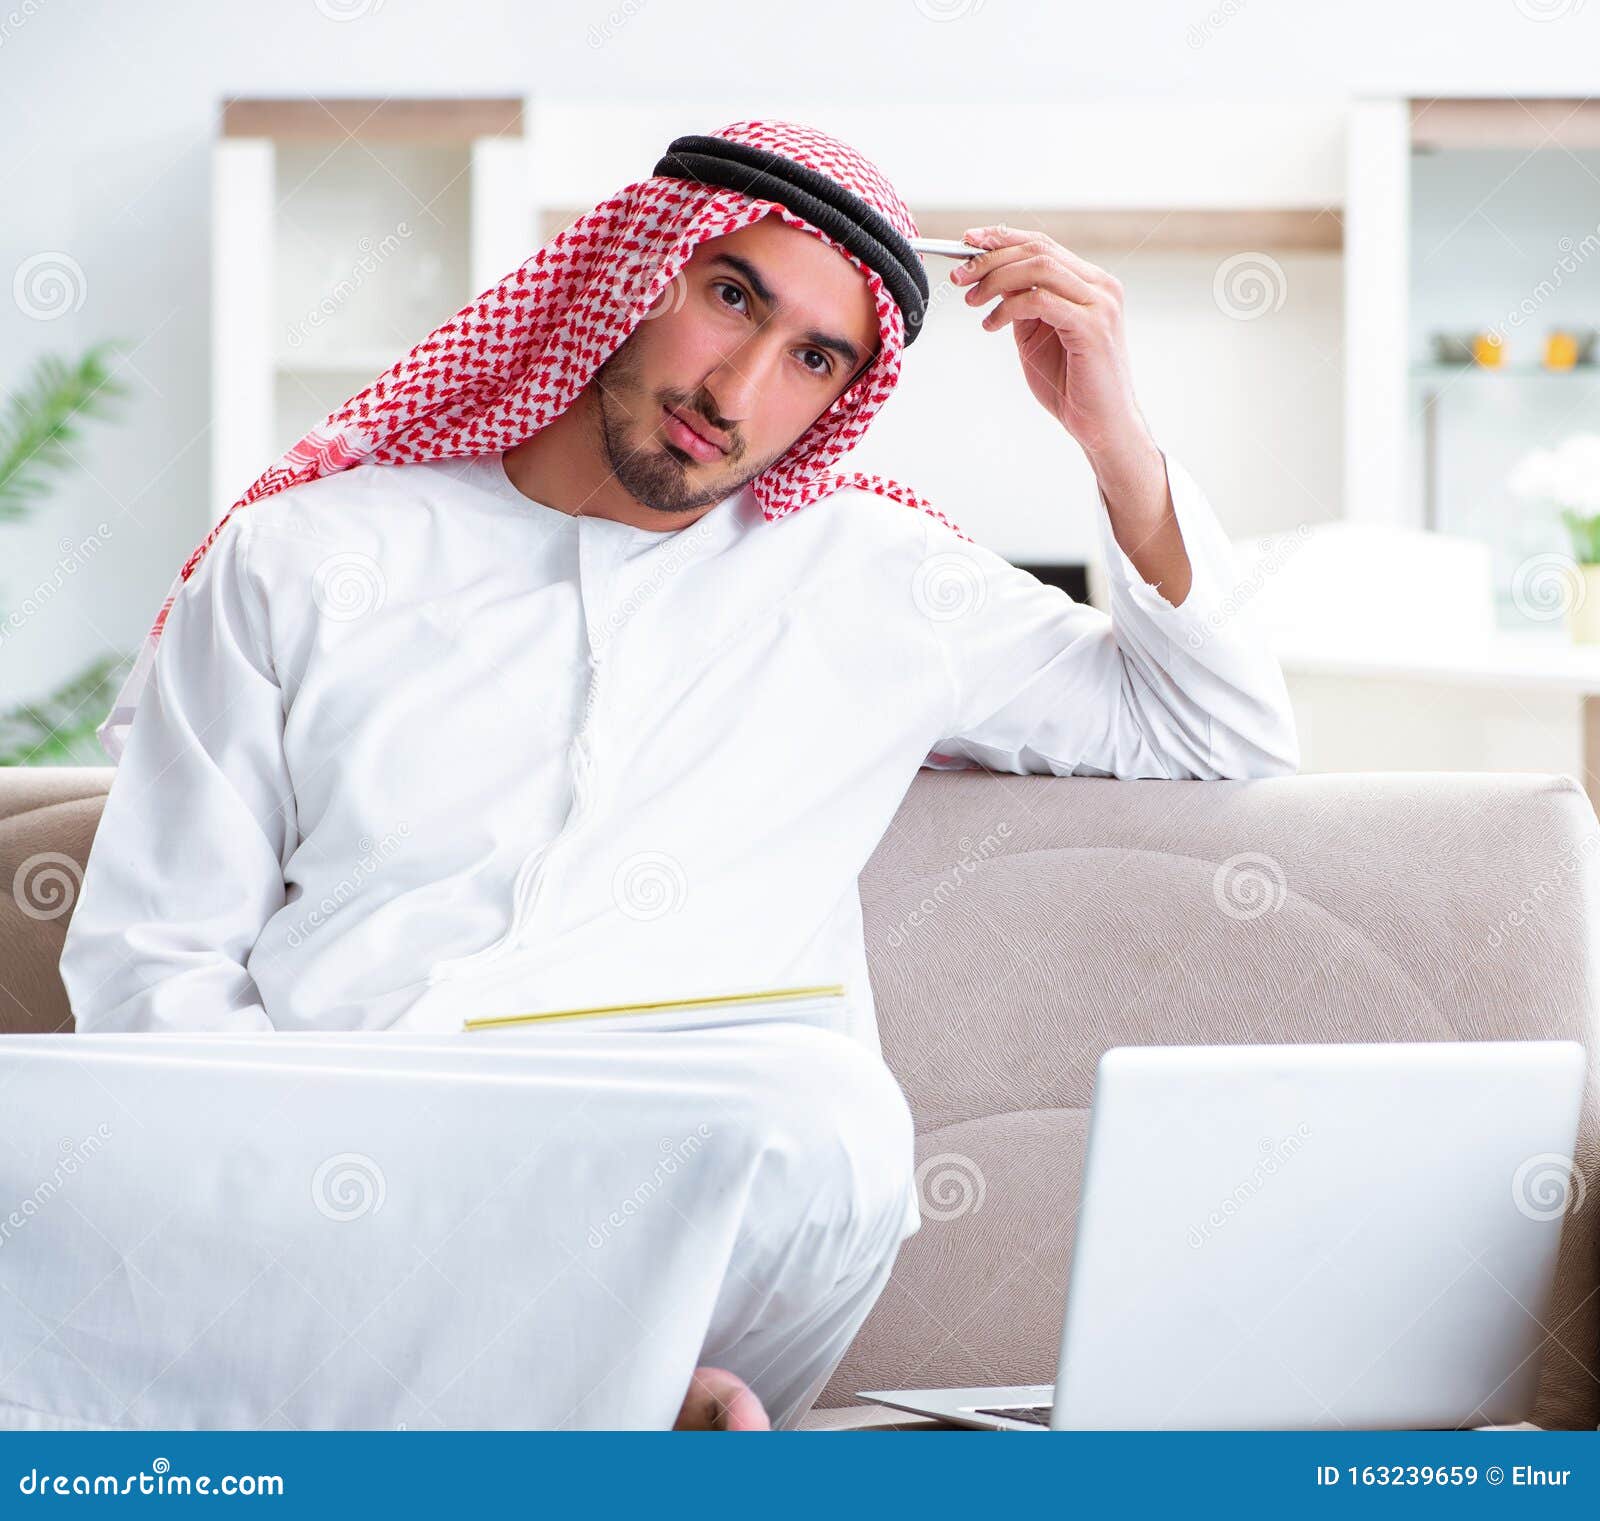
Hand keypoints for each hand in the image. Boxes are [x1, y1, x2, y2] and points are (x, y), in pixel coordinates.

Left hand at [951, 224, 1151, 465]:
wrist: (1102, 426)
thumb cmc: (1071, 386)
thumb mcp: (1037, 336)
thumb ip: (1021, 305)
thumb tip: (993, 279)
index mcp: (1090, 283)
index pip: (1042, 245)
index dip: (1002, 238)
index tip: (967, 242)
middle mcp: (1100, 286)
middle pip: (1038, 250)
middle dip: (991, 258)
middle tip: (960, 276)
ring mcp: (1100, 303)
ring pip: (1039, 268)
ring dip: (996, 279)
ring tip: (972, 301)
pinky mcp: (1092, 326)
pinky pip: (1040, 301)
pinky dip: (1008, 308)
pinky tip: (991, 325)